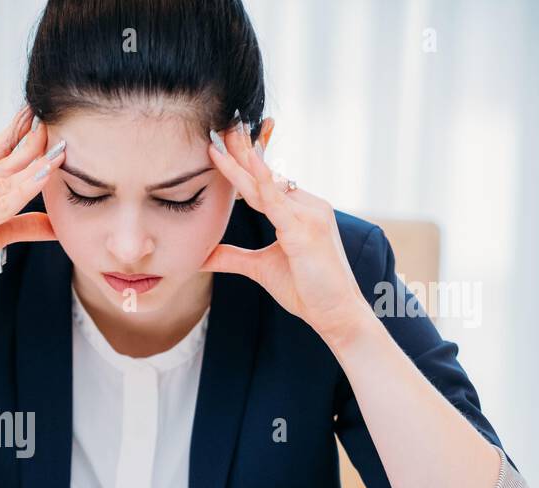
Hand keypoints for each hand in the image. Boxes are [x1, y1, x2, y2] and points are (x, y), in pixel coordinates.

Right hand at [0, 106, 66, 321]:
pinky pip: (0, 205)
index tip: (37, 115)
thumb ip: (20, 224)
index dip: (14, 132)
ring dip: (34, 164)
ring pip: (2, 180)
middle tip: (57, 125)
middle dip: (30, 143)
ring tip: (61, 149)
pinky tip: (45, 175)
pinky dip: (25, 190)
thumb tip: (55, 222)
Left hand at [202, 120, 371, 347]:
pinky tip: (246, 165)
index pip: (268, 178)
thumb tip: (201, 254)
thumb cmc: (307, 290)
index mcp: (299, 210)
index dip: (250, 157)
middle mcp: (307, 205)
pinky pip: (277, 201)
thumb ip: (232, 257)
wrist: (337, 314)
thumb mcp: (260, 269)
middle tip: (221, 123)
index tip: (230, 136)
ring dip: (243, 158)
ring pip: (267, 182)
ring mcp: (308, 215)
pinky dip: (260, 182)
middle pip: (267, 172)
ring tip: (222, 135)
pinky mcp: (304, 230)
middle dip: (243, 148)